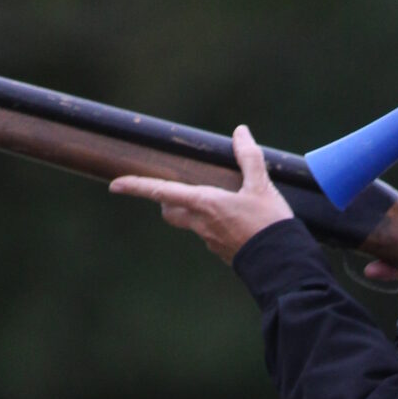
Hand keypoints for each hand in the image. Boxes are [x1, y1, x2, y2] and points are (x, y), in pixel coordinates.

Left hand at [110, 125, 293, 261]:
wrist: (281, 266)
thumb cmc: (269, 225)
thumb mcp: (261, 186)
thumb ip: (248, 157)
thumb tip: (240, 132)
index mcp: (204, 204)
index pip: (161, 192)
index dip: (136, 187)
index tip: (115, 185)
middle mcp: (200, 224)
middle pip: (170, 210)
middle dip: (167, 200)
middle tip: (172, 189)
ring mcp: (209, 241)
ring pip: (190, 222)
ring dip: (194, 210)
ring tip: (219, 200)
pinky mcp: (221, 252)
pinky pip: (210, 234)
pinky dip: (215, 223)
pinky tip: (236, 220)